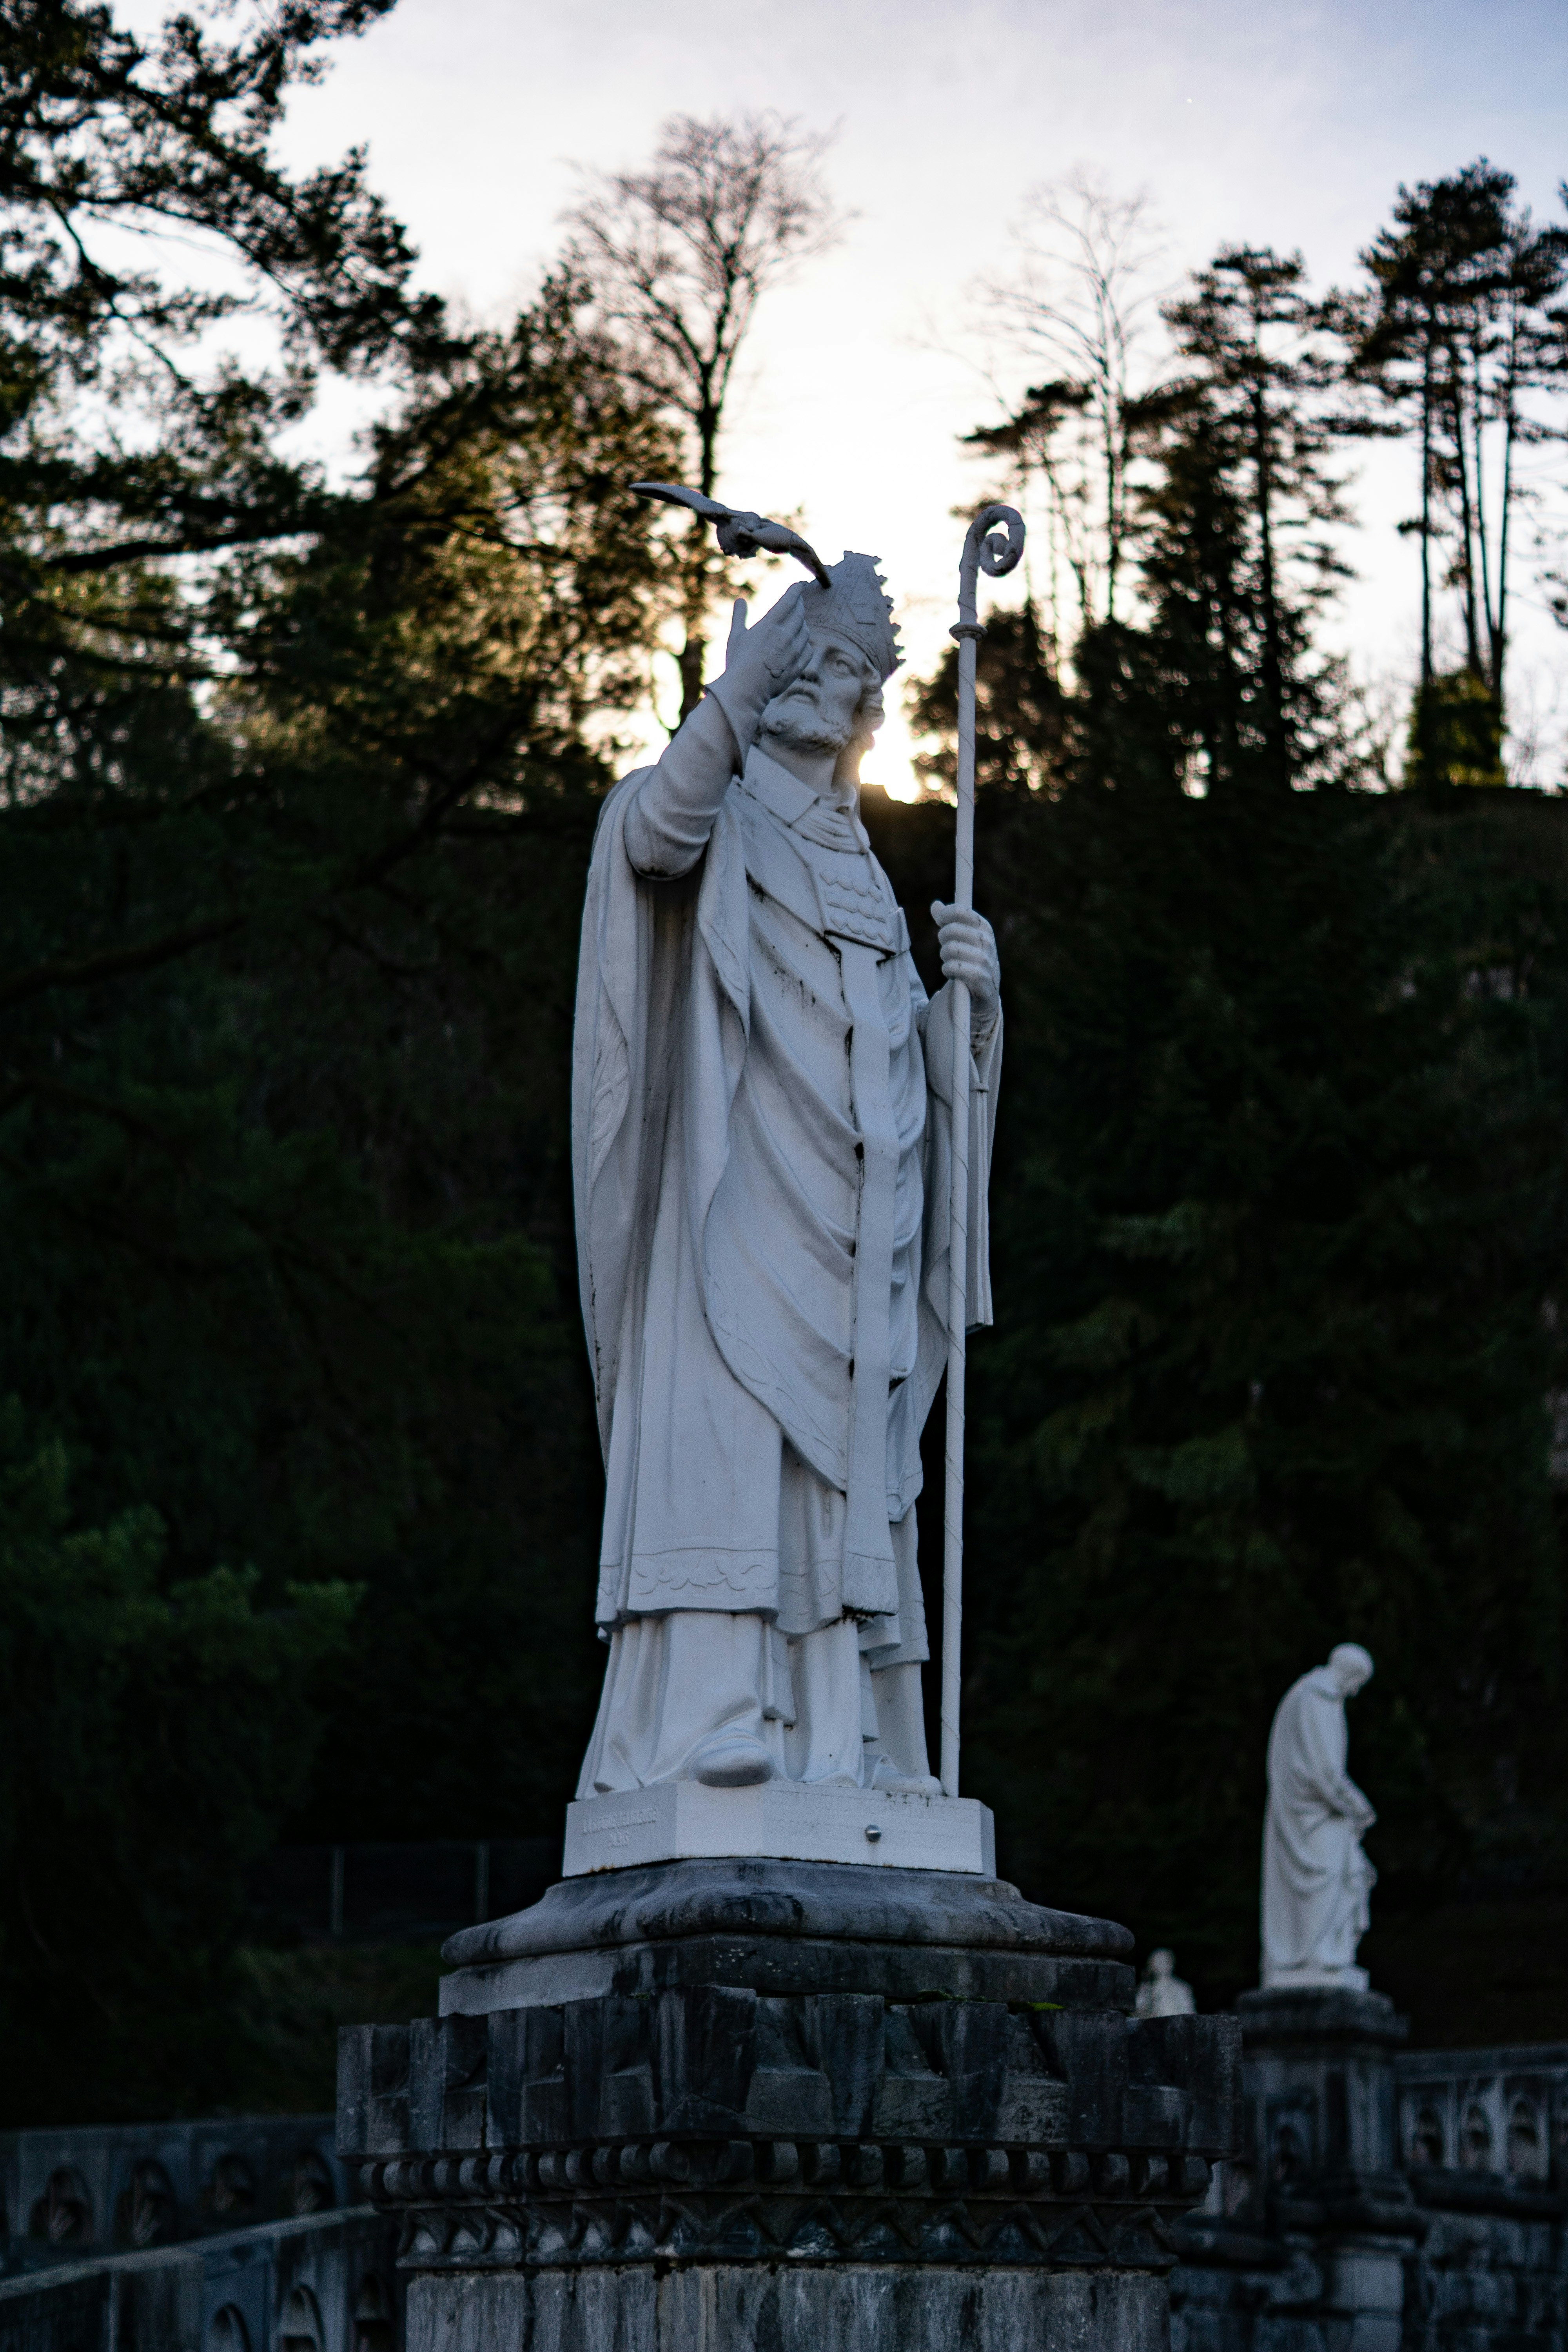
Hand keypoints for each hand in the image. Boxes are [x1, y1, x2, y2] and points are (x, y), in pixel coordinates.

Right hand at [719, 583, 811, 713]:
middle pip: (799, 614)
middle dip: (800, 605)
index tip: (800, 585)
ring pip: (805, 631)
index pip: (789, 601)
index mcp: (770, 625)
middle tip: (799, 601)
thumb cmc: (738, 662)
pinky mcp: (798, 666)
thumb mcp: (736, 636)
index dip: (796, 591)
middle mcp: (786, 635)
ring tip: (799, 621)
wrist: (747, 690)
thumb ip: (739, 616)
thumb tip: (740, 600)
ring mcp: (794, 651)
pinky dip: (806, 643)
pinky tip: (801, 643)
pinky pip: (808, 650)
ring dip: (802, 624)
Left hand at [931, 901, 1000, 1028]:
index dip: (945, 914)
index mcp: (984, 927)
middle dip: (943, 938)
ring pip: (950, 949)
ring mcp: (984, 959)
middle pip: (951, 929)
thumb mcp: (964, 937)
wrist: (986, 988)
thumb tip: (935, 904)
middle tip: (946, 945)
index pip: (960, 911)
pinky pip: (952, 967)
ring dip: (945, 956)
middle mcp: (987, 941)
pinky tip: (952, 973)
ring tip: (950, 961)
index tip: (940, 921)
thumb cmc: (971, 956)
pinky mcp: (979, 977)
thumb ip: (949, 920)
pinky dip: (947, 970)